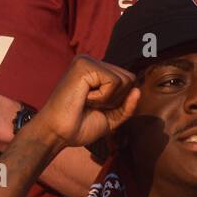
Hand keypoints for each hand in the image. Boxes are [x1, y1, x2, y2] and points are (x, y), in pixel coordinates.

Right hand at [22, 56, 139, 148]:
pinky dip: (102, 98)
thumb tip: (138, 90)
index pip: (129, 81)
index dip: (119, 101)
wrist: (57, 134)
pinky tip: (84, 99)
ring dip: (108, 100)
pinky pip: (114, 82)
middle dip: (116, 100)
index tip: (96, 108)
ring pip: (124, 80)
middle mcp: (92, 62)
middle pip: (130, 79)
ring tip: (87, 102)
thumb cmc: (80, 127)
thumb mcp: (112, 117)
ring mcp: (87, 61)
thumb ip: (127, 105)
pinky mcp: (83, 65)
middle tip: (91, 106)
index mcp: (97, 71)